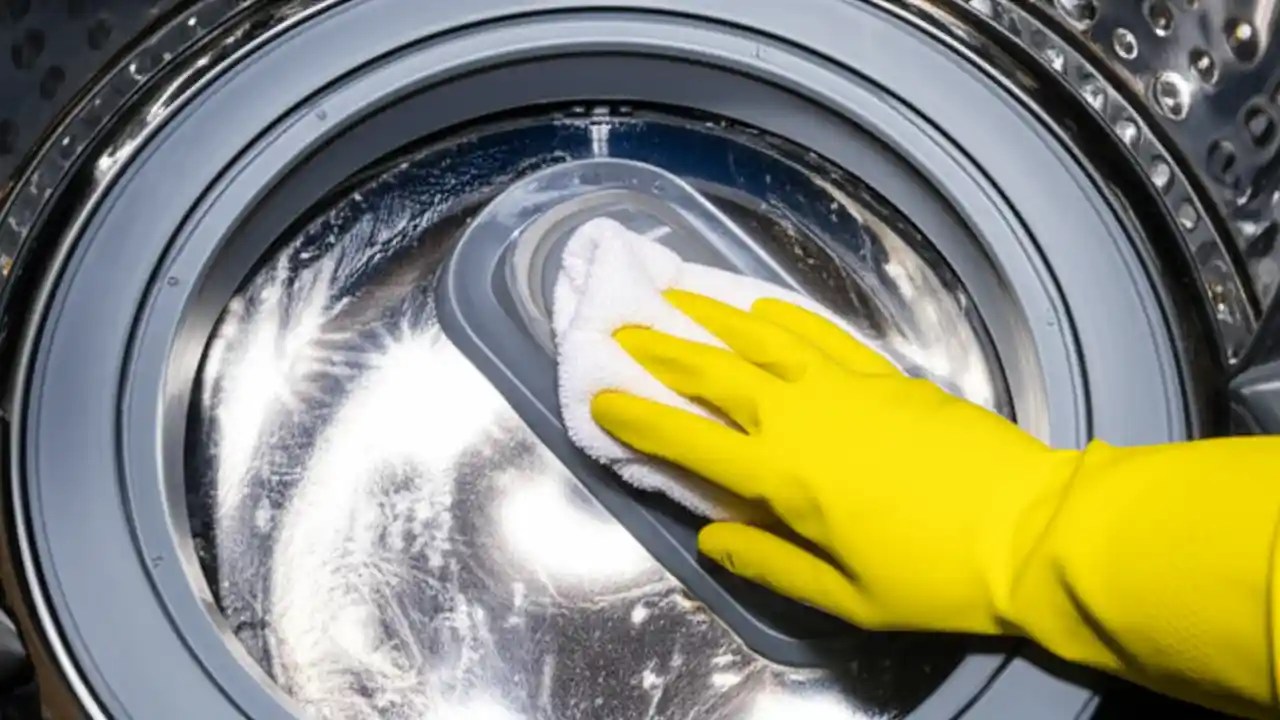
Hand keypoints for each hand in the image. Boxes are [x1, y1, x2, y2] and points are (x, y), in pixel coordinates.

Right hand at [592, 290, 1080, 633]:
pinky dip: (785, 315)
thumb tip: (711, 542)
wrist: (1029, 529)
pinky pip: (822, 333)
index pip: (688, 442)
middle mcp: (801, 417)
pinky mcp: (886, 375)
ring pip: (762, 339)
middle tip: (620, 330)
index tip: (600, 398)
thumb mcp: (844, 596)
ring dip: (711, 317)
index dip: (638, 420)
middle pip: (714, 374)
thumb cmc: (934, 576)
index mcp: (781, 476)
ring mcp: (845, 386)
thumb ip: (769, 564)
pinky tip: (760, 304)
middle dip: (660, 352)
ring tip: (674, 298)